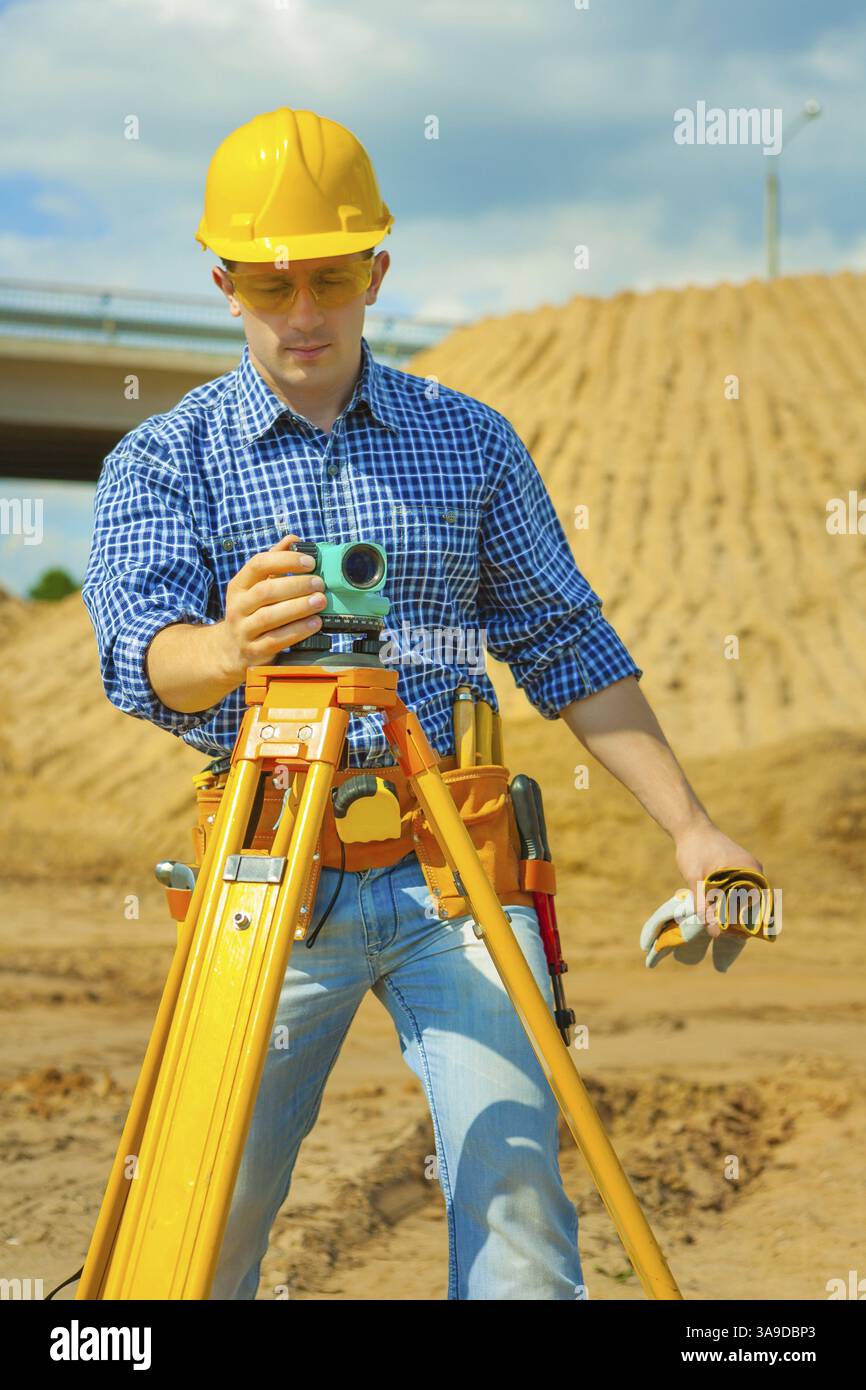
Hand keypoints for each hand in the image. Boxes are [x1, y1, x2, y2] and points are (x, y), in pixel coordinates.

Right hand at [215, 534, 326, 681]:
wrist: (231, 649)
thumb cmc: (251, 611)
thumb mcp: (256, 585)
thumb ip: (274, 561)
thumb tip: (292, 539)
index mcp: (239, 585)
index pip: (258, 565)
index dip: (285, 560)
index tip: (309, 562)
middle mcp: (238, 606)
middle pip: (265, 591)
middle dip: (296, 585)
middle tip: (319, 583)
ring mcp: (244, 630)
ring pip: (270, 616)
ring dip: (299, 607)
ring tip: (320, 601)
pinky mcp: (254, 651)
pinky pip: (276, 640)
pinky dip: (298, 631)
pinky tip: (315, 623)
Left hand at [674, 816, 762, 936]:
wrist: (690, 827)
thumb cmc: (694, 849)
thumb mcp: (695, 878)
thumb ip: (703, 904)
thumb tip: (713, 931)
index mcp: (752, 871)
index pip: (757, 907)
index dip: (743, 924)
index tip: (725, 933)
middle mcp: (754, 872)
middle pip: (752, 906)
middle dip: (736, 921)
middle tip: (716, 930)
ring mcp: (748, 871)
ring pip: (745, 900)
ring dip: (731, 912)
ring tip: (713, 922)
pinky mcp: (738, 871)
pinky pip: (739, 892)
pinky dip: (728, 902)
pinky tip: (713, 909)